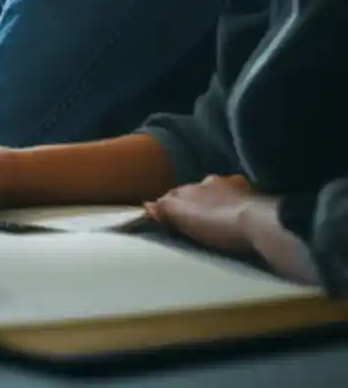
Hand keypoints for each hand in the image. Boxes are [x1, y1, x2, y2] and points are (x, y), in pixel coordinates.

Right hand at [147, 175, 270, 255]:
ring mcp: (240, 189)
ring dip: (218, 204)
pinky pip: (242, 203)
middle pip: (199, 192)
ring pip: (222, 195)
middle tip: (194, 221)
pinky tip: (240, 220)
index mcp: (196, 185)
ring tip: (218, 221)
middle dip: (195, 203)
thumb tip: (146, 204)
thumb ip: (164, 208)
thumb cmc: (217, 222)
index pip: (175, 193)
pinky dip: (238, 210)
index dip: (169, 205)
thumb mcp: (182, 216)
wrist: (261, 224)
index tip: (166, 218)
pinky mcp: (260, 201)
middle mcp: (216, 182)